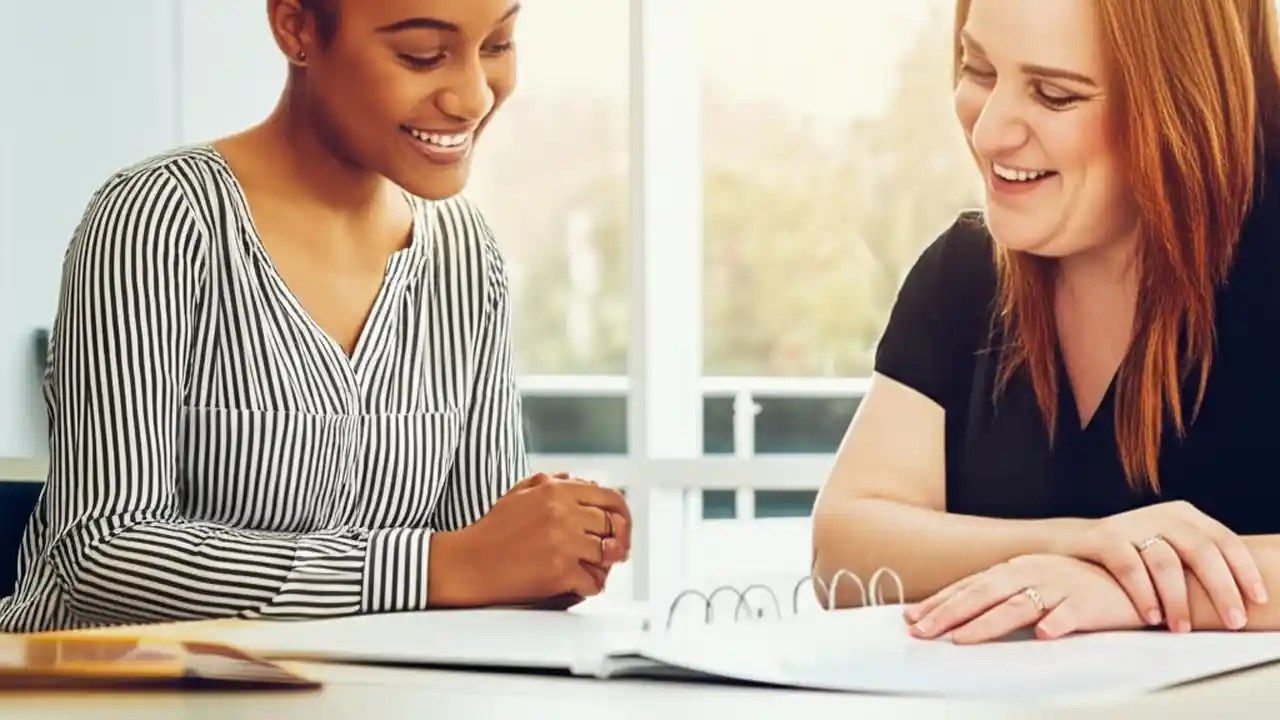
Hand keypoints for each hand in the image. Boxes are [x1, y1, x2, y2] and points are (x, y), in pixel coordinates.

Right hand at [437, 472, 630, 606]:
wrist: (468, 563)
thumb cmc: (492, 530)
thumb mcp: (520, 493)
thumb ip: (554, 483)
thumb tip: (589, 484)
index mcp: (556, 490)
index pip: (610, 498)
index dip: (623, 515)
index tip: (621, 529)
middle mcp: (563, 512)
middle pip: (613, 526)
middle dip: (616, 542)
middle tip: (612, 555)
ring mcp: (563, 542)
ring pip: (607, 554)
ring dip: (603, 565)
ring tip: (592, 570)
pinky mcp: (560, 571)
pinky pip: (594, 581)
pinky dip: (590, 586)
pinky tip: (578, 585)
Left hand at [904, 554, 1144, 643]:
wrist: (1131, 577)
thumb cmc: (1077, 586)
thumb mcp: (1033, 586)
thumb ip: (1001, 599)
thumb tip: (961, 618)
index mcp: (1014, 570)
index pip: (969, 587)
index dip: (939, 603)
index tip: (911, 619)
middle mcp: (1030, 573)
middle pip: (982, 595)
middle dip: (948, 614)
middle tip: (922, 631)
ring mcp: (1058, 586)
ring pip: (1017, 605)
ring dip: (986, 623)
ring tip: (962, 639)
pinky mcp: (1088, 602)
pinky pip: (1069, 614)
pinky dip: (1056, 623)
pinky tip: (1043, 635)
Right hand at [1051, 501, 1264, 631]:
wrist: (1071, 544)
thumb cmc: (1132, 556)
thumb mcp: (1169, 549)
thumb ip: (1197, 562)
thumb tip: (1242, 599)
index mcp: (1184, 515)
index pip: (1224, 540)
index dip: (1243, 570)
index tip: (1258, 599)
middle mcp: (1161, 515)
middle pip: (1201, 550)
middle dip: (1221, 588)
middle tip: (1234, 621)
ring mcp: (1131, 524)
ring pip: (1166, 562)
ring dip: (1178, 600)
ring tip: (1182, 629)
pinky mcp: (1103, 537)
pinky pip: (1129, 567)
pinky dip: (1143, 594)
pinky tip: (1151, 616)